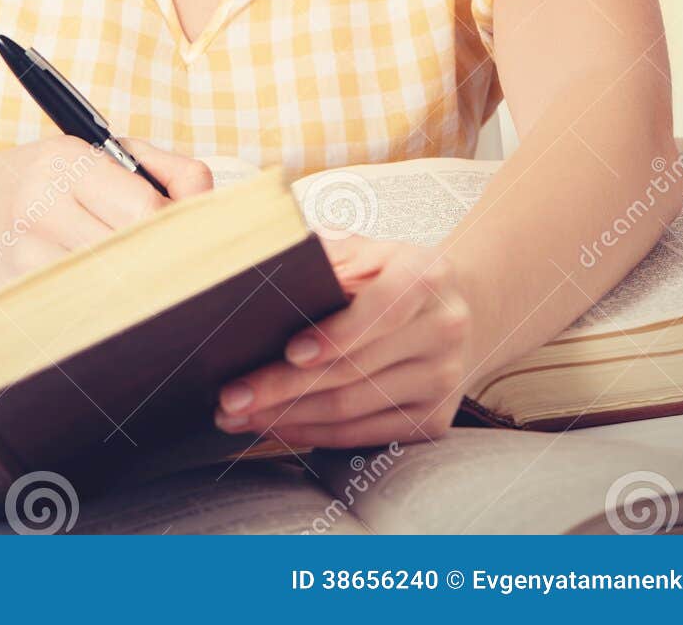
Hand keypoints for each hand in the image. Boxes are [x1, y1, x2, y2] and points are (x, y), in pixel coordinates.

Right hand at [0, 136, 213, 288]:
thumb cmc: (49, 178)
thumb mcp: (100, 151)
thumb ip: (163, 169)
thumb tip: (209, 206)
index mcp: (65, 162)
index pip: (143, 207)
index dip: (177, 223)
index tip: (191, 232)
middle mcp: (40, 208)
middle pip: (131, 252)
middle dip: (164, 259)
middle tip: (182, 263)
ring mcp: (25, 258)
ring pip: (113, 288)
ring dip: (141, 286)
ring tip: (148, 277)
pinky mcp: (20, 297)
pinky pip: (86, 311)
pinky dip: (111, 306)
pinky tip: (115, 297)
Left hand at [213, 237, 472, 448]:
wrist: (452, 308)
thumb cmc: (388, 272)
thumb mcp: (365, 248)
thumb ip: (327, 255)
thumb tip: (266, 269)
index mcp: (428, 275)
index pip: (383, 308)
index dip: (337, 334)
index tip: (291, 351)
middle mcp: (444, 330)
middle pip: (355, 368)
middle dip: (284, 386)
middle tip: (231, 396)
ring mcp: (443, 380)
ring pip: (352, 408)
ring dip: (288, 416)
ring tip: (238, 415)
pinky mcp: (432, 420)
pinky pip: (362, 434)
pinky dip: (313, 433)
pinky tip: (275, 427)